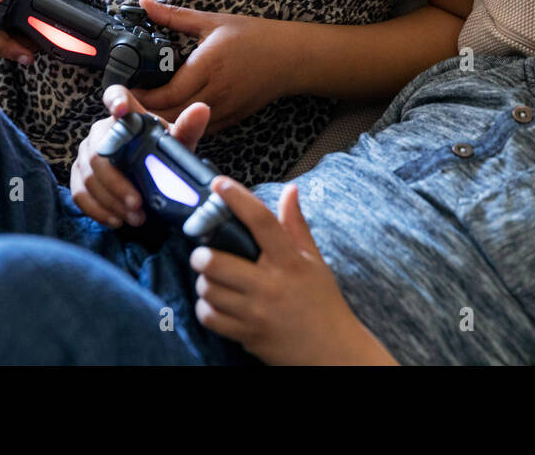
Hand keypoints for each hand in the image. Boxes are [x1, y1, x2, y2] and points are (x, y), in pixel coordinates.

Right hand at [69, 84, 210, 229]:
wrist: (153, 180)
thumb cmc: (164, 155)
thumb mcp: (179, 145)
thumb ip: (188, 128)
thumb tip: (201, 109)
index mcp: (126, 116)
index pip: (115, 95)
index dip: (114, 100)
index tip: (120, 110)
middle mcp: (101, 131)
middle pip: (98, 153)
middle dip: (117, 182)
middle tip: (138, 204)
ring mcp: (86, 154)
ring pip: (88, 177)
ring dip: (111, 201)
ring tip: (135, 217)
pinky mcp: (78, 176)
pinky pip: (79, 193)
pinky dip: (98, 210)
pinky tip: (116, 221)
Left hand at [129, 0, 295, 133]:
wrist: (291, 58)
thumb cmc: (254, 37)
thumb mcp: (212, 22)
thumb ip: (174, 16)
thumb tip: (144, 2)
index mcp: (208, 66)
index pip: (166, 93)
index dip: (142, 97)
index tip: (124, 91)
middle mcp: (215, 92)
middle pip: (171, 114)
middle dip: (145, 113)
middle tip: (124, 105)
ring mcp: (225, 110)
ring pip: (184, 126)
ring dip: (162, 122)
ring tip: (141, 114)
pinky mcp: (231, 119)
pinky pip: (200, 130)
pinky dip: (182, 126)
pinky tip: (168, 119)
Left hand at [191, 177, 390, 364]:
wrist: (332, 351)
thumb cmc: (323, 302)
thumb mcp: (314, 261)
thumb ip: (296, 226)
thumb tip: (290, 190)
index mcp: (290, 261)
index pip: (261, 222)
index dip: (237, 198)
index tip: (219, 183)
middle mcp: (271, 285)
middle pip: (218, 261)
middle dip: (202, 254)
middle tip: (202, 252)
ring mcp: (257, 312)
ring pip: (209, 290)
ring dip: (203, 281)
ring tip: (209, 278)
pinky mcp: (247, 335)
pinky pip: (210, 317)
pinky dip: (206, 308)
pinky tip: (215, 302)